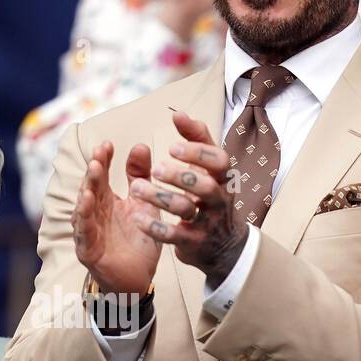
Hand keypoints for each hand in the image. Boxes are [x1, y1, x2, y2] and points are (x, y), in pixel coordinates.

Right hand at [72, 139, 161, 297]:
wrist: (139, 280)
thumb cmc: (138, 243)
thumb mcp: (144, 205)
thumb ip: (141, 178)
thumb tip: (141, 145)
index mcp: (106, 202)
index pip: (101, 176)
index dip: (102, 160)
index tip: (108, 144)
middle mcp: (93, 214)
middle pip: (90, 188)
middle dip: (94, 170)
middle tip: (100, 154)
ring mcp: (88, 232)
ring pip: (83, 207)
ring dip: (87, 189)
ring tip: (94, 172)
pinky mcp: (87, 251)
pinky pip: (83, 232)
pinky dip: (83, 217)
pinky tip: (85, 203)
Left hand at [129, 110, 245, 288]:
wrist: (224, 246)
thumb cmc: (211, 197)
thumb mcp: (211, 169)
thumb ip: (197, 140)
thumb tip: (178, 113)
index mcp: (223, 177)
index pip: (219, 160)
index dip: (197, 152)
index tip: (172, 146)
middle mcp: (219, 199)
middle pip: (206, 186)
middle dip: (180, 175)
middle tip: (156, 168)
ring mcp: (207, 222)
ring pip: (186, 209)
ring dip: (160, 197)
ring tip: (136, 187)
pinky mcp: (193, 243)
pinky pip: (174, 235)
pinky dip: (155, 227)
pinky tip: (138, 217)